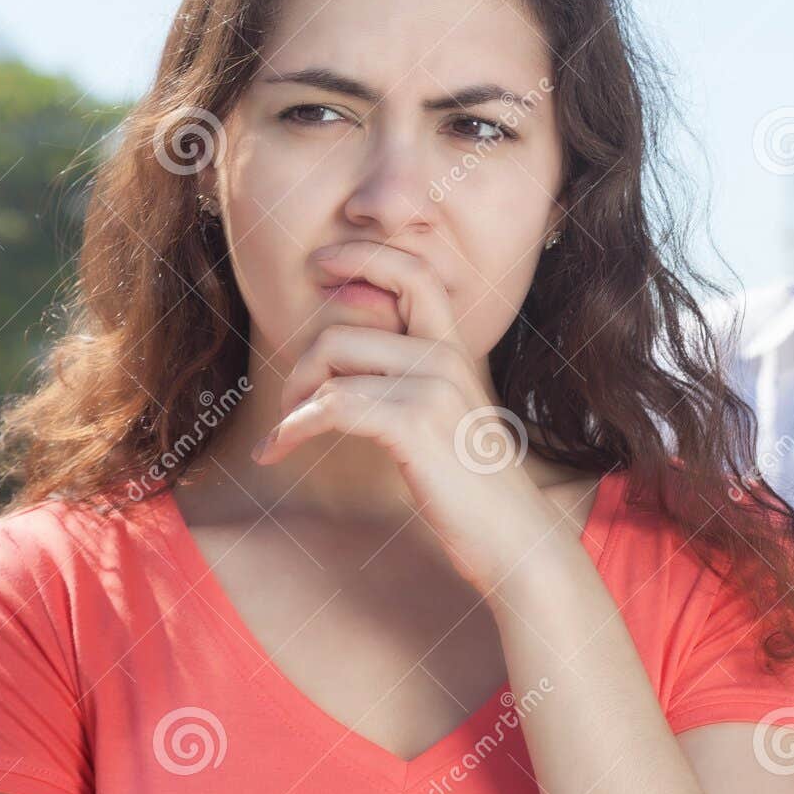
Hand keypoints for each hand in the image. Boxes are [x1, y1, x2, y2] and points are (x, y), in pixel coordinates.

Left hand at [250, 241, 558, 590]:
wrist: (514, 537)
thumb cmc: (474, 488)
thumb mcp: (448, 419)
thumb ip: (414, 382)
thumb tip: (352, 365)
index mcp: (455, 349)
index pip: (413, 273)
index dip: (363, 256)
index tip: (321, 263)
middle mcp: (447, 356)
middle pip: (346, 325)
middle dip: (303, 363)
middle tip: (290, 403)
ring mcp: (433, 386)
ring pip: (332, 361)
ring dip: (293, 401)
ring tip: (285, 434)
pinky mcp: (415, 423)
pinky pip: (331, 405)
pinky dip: (293, 428)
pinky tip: (278, 450)